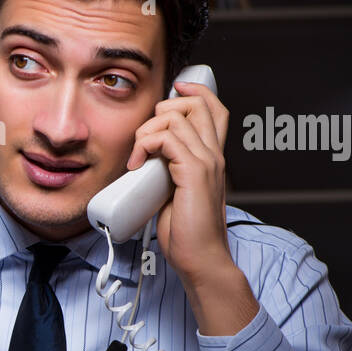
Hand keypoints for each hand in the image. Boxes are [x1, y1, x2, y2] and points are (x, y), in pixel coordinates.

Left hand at [125, 80, 232, 285]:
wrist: (200, 259)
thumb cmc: (186, 233)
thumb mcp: (173, 192)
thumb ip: (167, 171)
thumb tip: (144, 159)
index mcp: (211, 157)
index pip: (213, 108)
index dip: (192, 91)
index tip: (169, 93)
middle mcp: (214, 154)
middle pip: (195, 102)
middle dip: (161, 109)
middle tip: (144, 141)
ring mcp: (206, 161)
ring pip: (175, 116)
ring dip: (146, 131)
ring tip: (138, 157)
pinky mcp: (194, 172)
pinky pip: (166, 137)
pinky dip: (145, 144)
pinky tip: (137, 165)